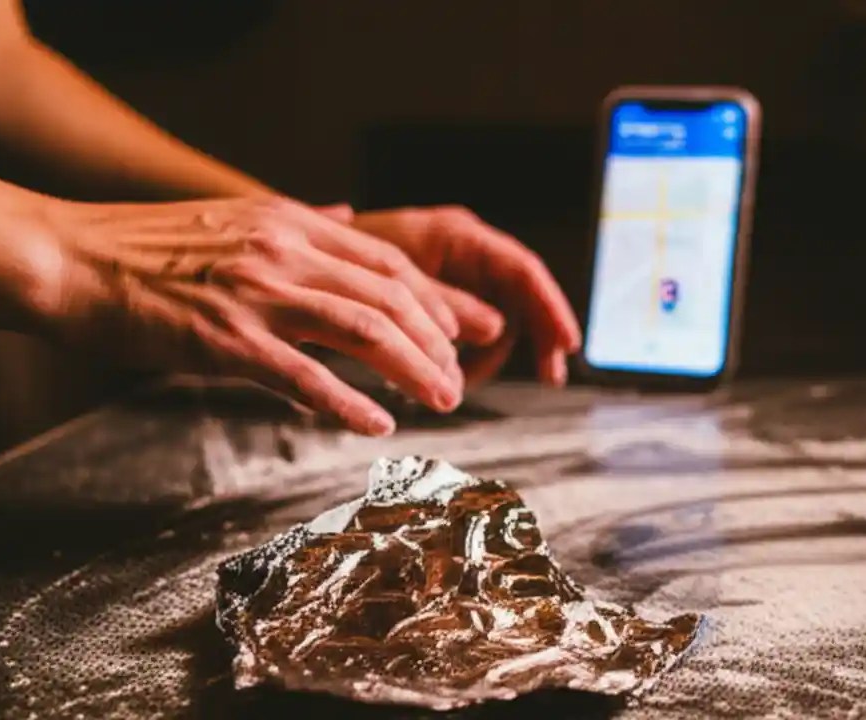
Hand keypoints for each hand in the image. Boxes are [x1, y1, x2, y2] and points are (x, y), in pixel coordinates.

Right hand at [29, 196, 466, 434]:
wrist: (73, 259)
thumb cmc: (149, 246)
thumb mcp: (237, 215)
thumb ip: (301, 224)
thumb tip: (349, 215)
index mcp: (293, 223)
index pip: (389, 261)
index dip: (435, 300)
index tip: (461, 332)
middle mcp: (285, 252)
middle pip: (390, 296)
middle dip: (437, 342)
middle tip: (459, 378)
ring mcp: (258, 296)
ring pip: (363, 330)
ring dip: (413, 369)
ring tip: (442, 399)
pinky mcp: (226, 341)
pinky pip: (304, 376)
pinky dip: (349, 403)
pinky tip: (377, 425)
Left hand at [351, 206, 580, 387]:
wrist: (297, 262)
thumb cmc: (335, 260)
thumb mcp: (389, 282)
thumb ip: (441, 301)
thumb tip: (497, 327)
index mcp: (455, 235)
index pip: (522, 269)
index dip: (551, 306)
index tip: (568, 343)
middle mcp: (463, 251)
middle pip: (522, 294)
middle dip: (537, 336)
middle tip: (551, 377)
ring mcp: (455, 276)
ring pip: (498, 319)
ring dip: (492, 355)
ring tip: (462, 385)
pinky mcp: (441, 302)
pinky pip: (472, 330)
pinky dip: (466, 357)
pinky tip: (448, 378)